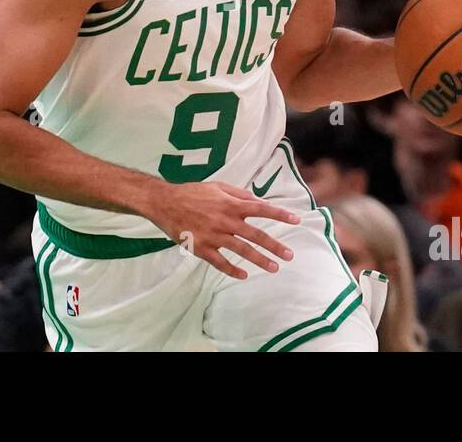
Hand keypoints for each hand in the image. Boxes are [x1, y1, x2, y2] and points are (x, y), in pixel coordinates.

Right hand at [145, 182, 298, 279]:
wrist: (165, 203)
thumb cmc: (192, 193)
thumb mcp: (217, 186)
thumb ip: (239, 194)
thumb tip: (258, 201)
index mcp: (231, 204)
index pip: (261, 209)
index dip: (279, 214)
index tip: (296, 220)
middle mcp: (225, 220)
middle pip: (256, 235)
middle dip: (275, 245)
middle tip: (289, 255)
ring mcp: (214, 236)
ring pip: (241, 251)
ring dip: (260, 260)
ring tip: (274, 268)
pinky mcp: (201, 248)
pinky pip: (220, 262)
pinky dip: (232, 270)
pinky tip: (243, 275)